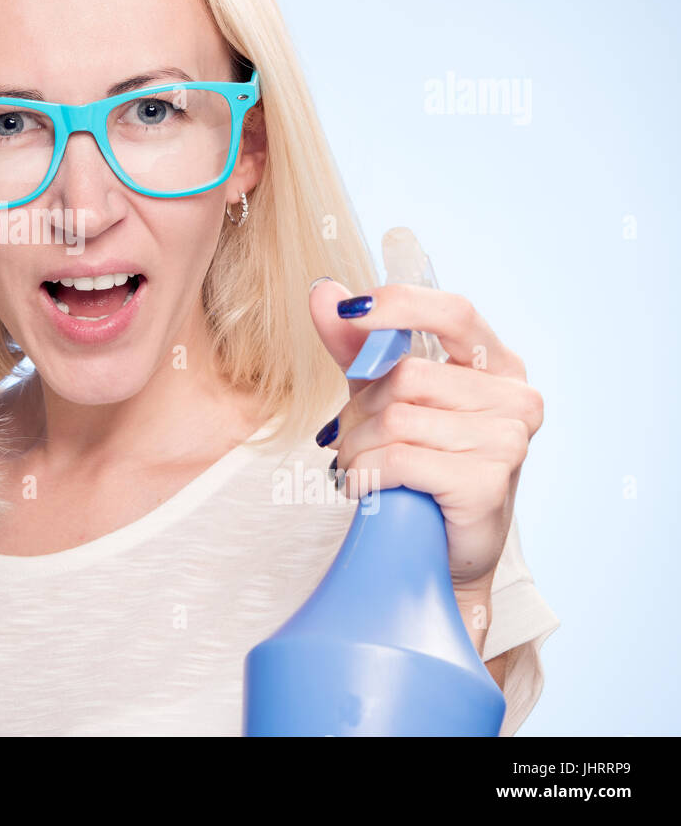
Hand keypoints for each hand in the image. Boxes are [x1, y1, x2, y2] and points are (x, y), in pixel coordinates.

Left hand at [307, 278, 543, 604]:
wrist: (440, 549)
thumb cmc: (418, 463)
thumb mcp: (383, 395)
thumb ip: (356, 345)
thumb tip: (324, 290)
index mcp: (497, 364)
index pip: (453, 311)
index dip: (398, 305)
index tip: (348, 312)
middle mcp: (515, 397)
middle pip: (407, 375)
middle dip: (359, 409)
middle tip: (350, 439)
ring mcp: (508, 441)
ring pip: (396, 418)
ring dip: (356, 447)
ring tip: (359, 467)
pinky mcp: (488, 483)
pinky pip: (399, 459)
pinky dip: (366, 474)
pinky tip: (366, 488)